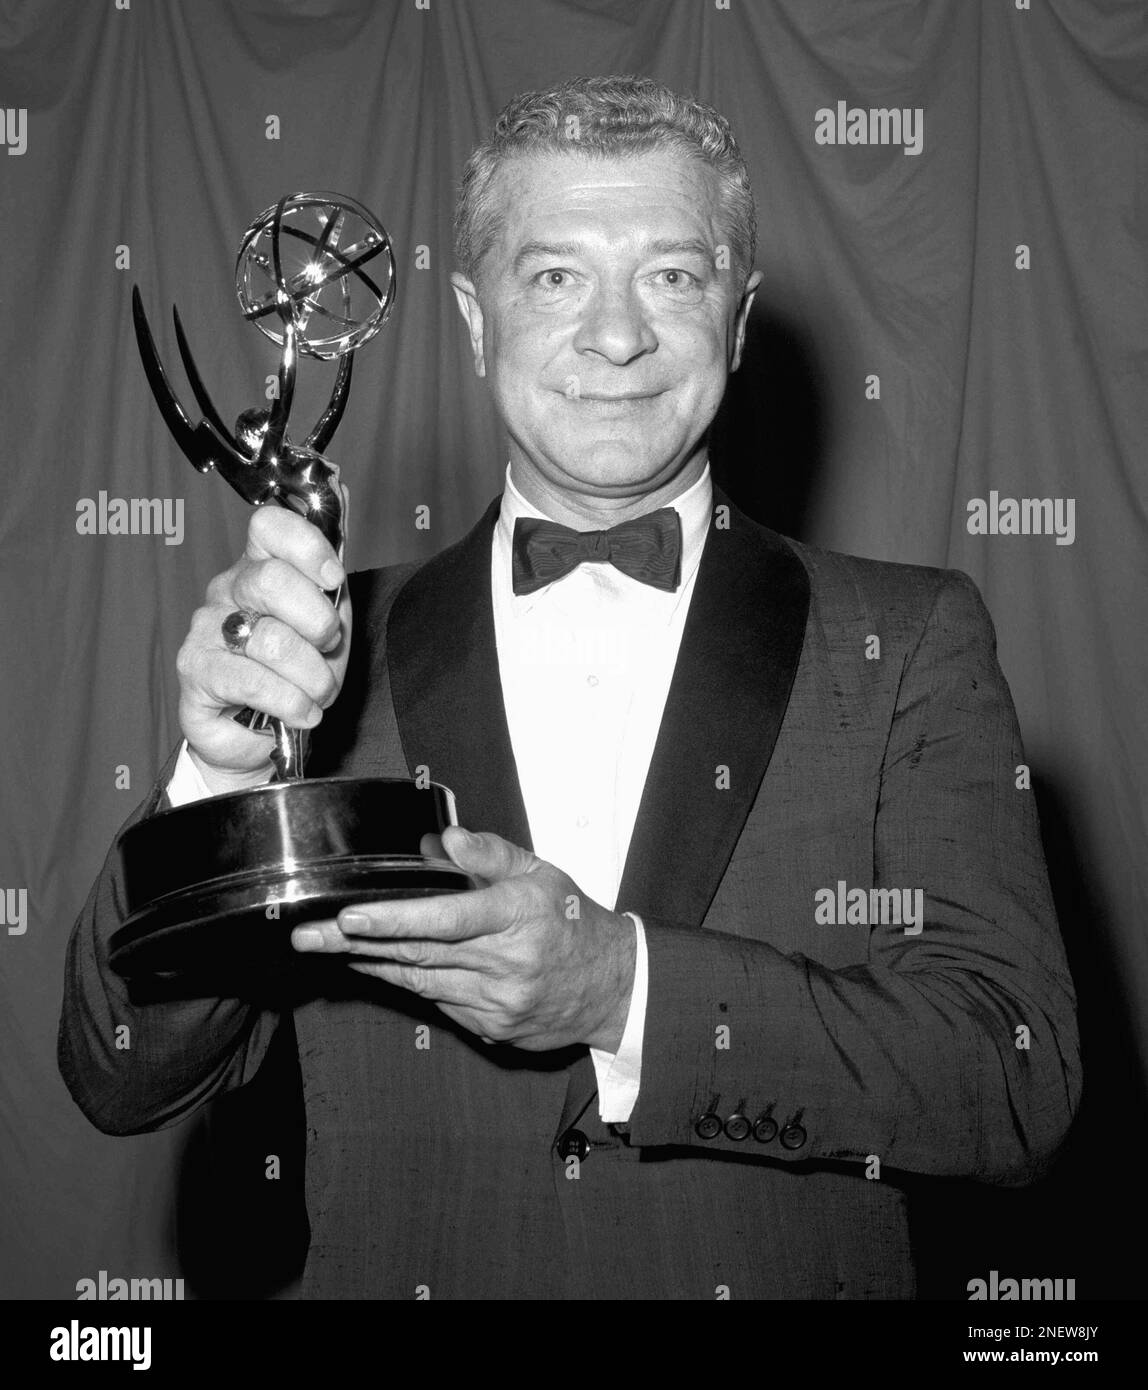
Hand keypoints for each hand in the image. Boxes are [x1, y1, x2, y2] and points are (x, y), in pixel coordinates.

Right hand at [176, 487, 350, 792]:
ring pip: (271, 640)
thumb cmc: (295, 675)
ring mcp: (205, 629)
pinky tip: (301, 713)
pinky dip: (291, 703)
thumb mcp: (326, 626)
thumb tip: (341, 493)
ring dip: (312, 677)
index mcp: (261, 568)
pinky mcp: (195, 672)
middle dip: (318, 624)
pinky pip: (253, 682)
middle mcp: (228, 590)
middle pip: (273, 581)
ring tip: (316, 693)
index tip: (334, 581)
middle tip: (327, 649)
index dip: (306, 547)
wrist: (261, 736)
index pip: (269, 526)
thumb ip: (330, 580)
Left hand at [290, 826, 637, 1052]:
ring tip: (327, 947)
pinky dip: (404, 982)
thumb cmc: (573, 922)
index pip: (448, 918)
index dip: (395, 919)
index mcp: (516, 916)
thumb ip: (492, 854)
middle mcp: (504, 963)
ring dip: (370, 962)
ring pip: (418, 981)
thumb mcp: (542, 873)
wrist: (611, 988)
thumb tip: (446, 837)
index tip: (351, 916)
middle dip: (356, 942)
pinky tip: (376, 966)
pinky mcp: (490, 1028)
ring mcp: (496, 1002)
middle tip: (307, 934)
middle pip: (417, 952)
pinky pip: (436, 1003)